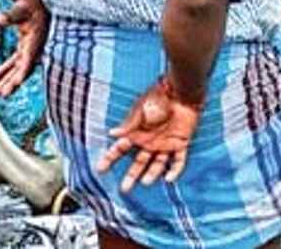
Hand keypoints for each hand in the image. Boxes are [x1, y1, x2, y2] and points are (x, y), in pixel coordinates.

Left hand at [0, 0, 47, 97]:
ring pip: (19, 67)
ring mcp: (31, 47)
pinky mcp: (26, 45)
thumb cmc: (33, 2)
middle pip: (23, 68)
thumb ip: (11, 15)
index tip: (16, 84)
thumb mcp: (22, 7)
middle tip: (2, 94)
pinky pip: (16, 60)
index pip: (29, 60)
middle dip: (13, 81)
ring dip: (9, 78)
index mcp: (37, 40)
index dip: (22, 73)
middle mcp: (36, 46)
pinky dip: (6, 68)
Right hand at [98, 78, 202, 192]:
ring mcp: (165, 144)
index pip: (120, 150)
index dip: (110, 159)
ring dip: (152, 174)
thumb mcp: (140, 110)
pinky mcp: (180, 143)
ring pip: (157, 164)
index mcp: (136, 134)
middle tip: (124, 189)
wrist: (180, 91)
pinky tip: (169, 179)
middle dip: (131, 176)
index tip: (100, 169)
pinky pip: (178, 160)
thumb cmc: (158, 98)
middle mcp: (149, 142)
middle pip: (138, 162)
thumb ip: (128, 124)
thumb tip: (112, 134)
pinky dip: (175, 170)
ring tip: (145, 182)